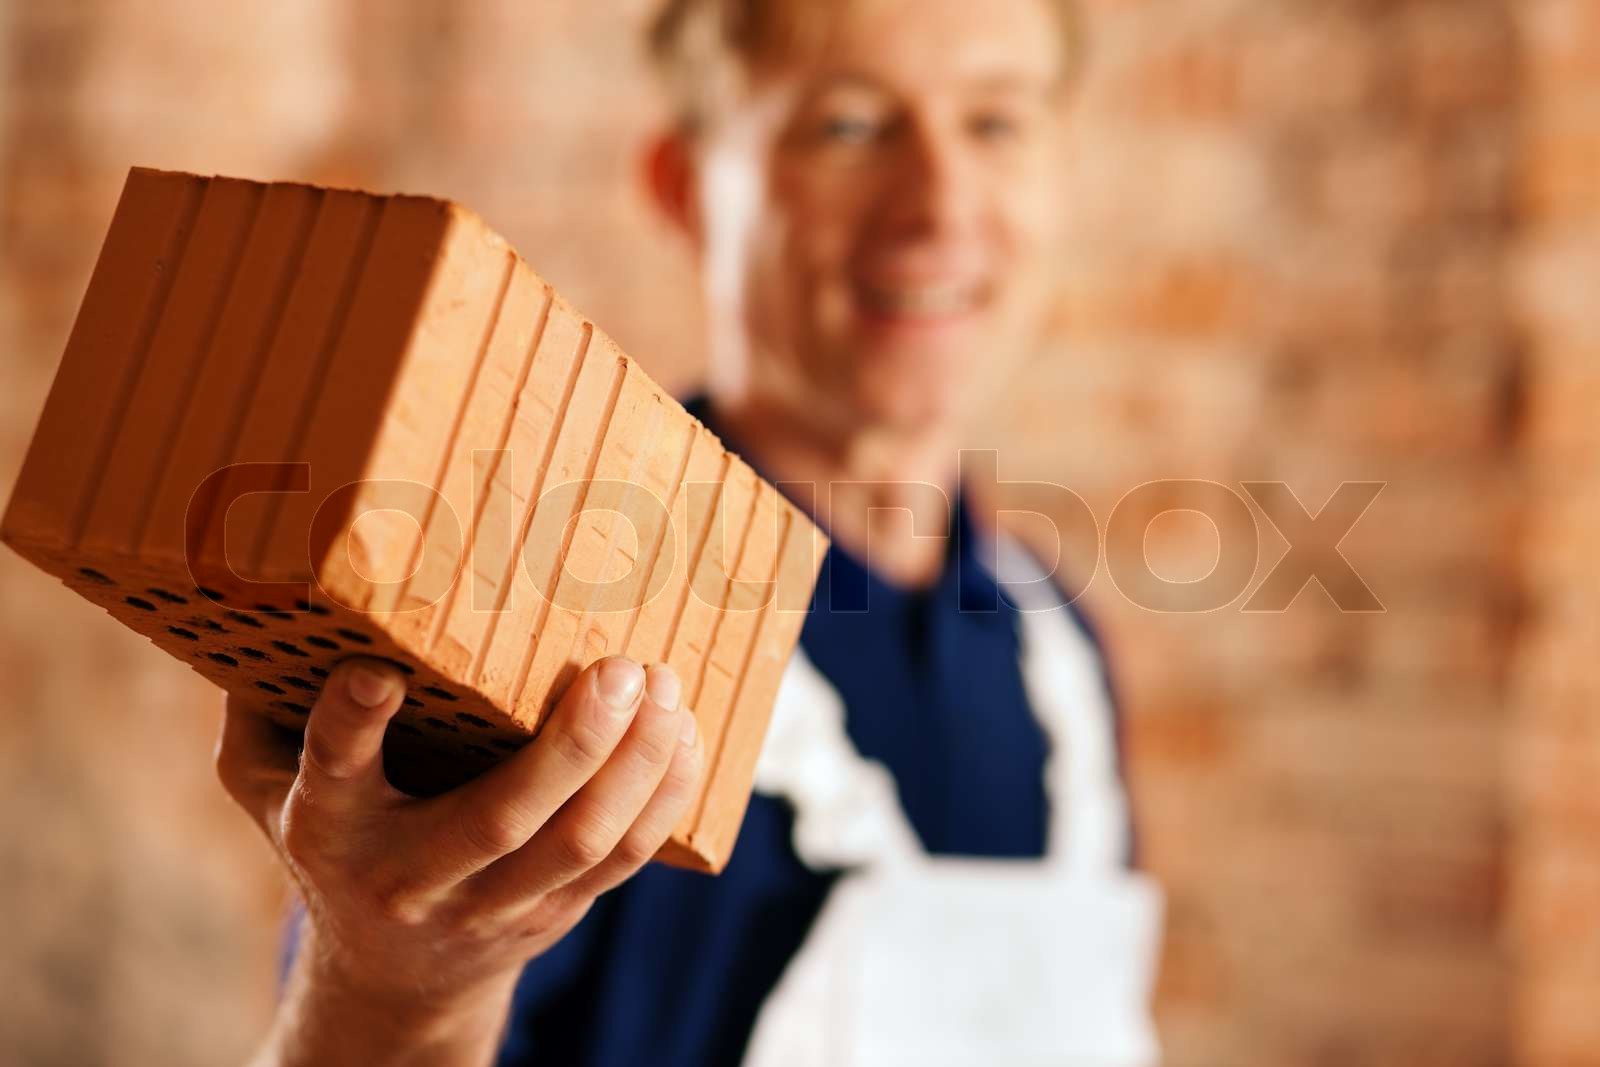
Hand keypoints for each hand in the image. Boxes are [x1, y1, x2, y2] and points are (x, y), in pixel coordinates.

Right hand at [216, 654, 702, 1066]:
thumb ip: (259, 710)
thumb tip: (267, 591)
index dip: (351, 725)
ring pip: (581, 845)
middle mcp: (412, 874)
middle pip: (501, 820)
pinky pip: (623, 863)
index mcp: (330, 828)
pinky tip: (686, 737)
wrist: (392, 978)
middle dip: (569, 746)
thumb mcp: (266, 788)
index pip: (333, 773)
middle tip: (619, 670)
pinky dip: (664, 799)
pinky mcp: (556, 913)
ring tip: (667, 690)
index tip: (376, 672)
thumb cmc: (333, 846)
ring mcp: (493, 903)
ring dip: (637, 767)